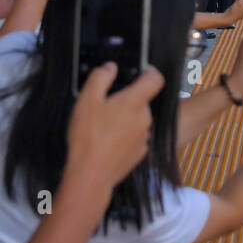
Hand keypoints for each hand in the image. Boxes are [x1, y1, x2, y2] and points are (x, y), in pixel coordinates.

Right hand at [65, 63, 163, 194]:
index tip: (140, 72)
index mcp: (134, 102)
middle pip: (142, 101)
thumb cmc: (88, 137)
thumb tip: (110, 68)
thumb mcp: (87, 100)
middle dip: (127, 100)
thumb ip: (100, 78)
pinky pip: (135, 137)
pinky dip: (125, 136)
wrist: (91, 174)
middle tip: (105, 106)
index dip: (149, 72)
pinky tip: (108, 142)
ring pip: (138, 120)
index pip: (155, 79)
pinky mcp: (140, 152)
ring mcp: (144, 137)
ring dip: (125, 119)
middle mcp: (144, 118)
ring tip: (103, 127)